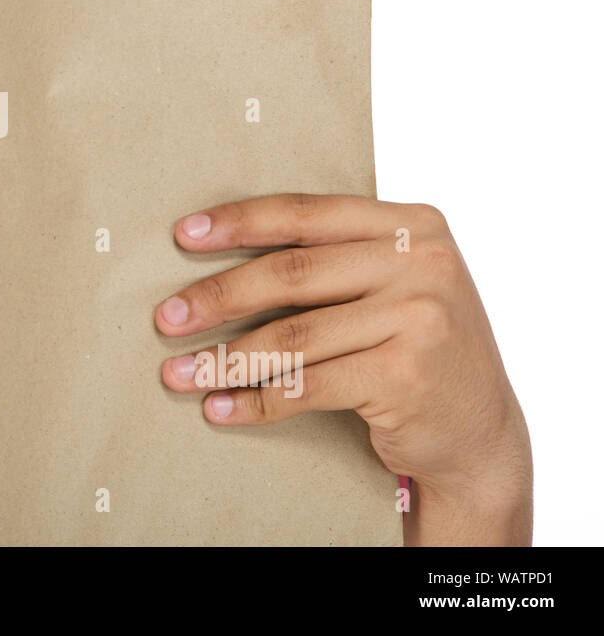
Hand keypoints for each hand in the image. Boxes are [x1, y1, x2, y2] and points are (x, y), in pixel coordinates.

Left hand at [155, 194, 531, 545]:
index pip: (306, 214)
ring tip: (177, 373)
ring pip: (293, 337)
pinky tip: (220, 408)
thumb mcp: (393, 284)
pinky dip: (256, 401)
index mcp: (412, 224)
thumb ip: (335, 257)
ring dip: (224, 359)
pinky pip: (308, 386)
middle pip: (291, 274)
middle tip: (166, 318)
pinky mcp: (406, 375)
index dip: (239, 222)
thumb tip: (219, 246)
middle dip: (217, 297)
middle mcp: (423, 262)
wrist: (481, 433)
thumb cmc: (417, 347)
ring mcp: (420, 318)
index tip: (183, 236)